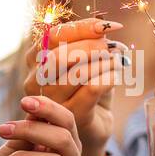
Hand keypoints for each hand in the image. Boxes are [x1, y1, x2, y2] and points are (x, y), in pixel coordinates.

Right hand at [23, 18, 123, 153]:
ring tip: (119, 61)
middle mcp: (36, 81)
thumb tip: (104, 27)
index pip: (53, 35)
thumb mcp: (85, 63)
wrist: (92, 129)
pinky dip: (108, 78)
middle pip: (61, 54)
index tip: (109, 26)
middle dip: (92, 46)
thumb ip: (88, 43)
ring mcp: (50, 102)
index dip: (82, 27)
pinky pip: (91, 89)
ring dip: (105, 63)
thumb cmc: (87, 91)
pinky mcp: (70, 116)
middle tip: (113, 47)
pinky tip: (116, 77)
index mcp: (35, 60)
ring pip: (78, 72)